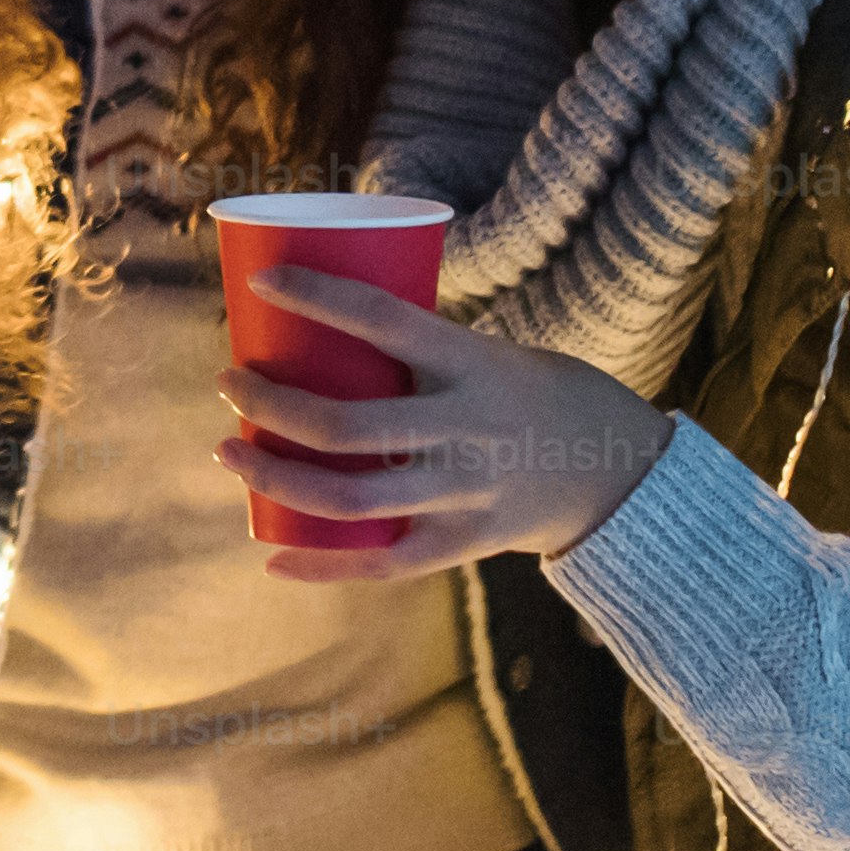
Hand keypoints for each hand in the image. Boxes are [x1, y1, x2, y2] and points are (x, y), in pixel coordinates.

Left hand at [213, 269, 678, 579]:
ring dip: (277, 478)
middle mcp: (468, 430)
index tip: (264, 282)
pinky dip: (324, 568)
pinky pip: (384, 564)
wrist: (620, 471)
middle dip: (272, 405)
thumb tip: (319, 329)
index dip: (318, 297)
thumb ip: (419, 353)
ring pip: (353, 499)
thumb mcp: (490, 353)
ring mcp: (465, 493)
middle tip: (229, 383)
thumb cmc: (532, 393)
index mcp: (475, 364)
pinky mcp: (464, 543)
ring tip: (229, 453)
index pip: (384, 319)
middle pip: (348, 425)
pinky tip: (273, 556)